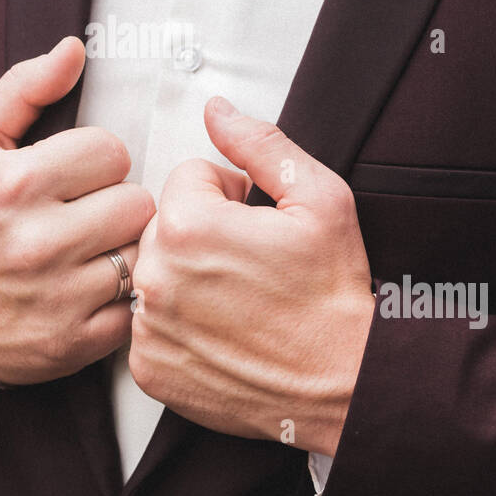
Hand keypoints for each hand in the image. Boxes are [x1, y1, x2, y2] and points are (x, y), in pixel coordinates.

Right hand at [0, 36, 155, 385]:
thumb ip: (24, 88)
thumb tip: (74, 50)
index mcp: (14, 185)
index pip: (111, 151)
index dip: (98, 160)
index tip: (78, 175)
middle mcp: (36, 243)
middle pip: (135, 202)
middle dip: (117, 202)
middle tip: (91, 212)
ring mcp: (57, 297)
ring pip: (141, 254)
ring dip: (125, 248)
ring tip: (94, 248)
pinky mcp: (72, 342)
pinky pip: (134, 307)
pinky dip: (122, 298)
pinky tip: (93, 287)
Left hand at [129, 97, 374, 456]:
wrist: (346, 383)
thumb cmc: (334, 296)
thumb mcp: (319, 198)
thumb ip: (258, 144)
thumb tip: (217, 111)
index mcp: (189, 225)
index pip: (188, 177)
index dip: (231, 194)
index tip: (257, 223)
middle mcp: (157, 277)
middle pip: (165, 224)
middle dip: (204, 233)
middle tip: (252, 263)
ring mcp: (149, 328)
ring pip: (156, 273)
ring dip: (187, 277)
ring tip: (238, 298)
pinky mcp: (150, 369)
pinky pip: (149, 326)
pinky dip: (178, 326)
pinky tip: (221, 331)